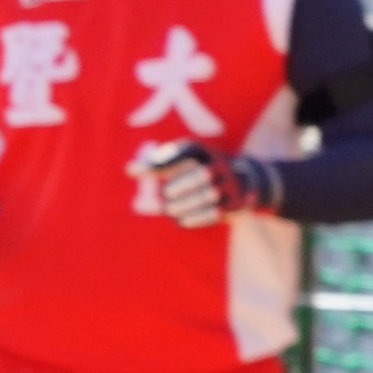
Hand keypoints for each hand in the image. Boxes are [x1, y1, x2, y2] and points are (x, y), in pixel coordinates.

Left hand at [135, 139, 275, 226]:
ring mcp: (232, 185)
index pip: (185, 152)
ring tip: (168, 211)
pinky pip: (218, 211)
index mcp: (204, 151)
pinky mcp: (238, 203)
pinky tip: (181, 221)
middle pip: (202, 174)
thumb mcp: (181, 161)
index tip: (138, 171)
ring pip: (210, 195)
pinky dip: (198, 217)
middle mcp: (222, 165)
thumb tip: (129, 170)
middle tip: (160, 198)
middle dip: (179, 187)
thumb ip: (155, 164)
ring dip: (187, 205)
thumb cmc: (198, 170)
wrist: (244, 182)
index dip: (163, 162)